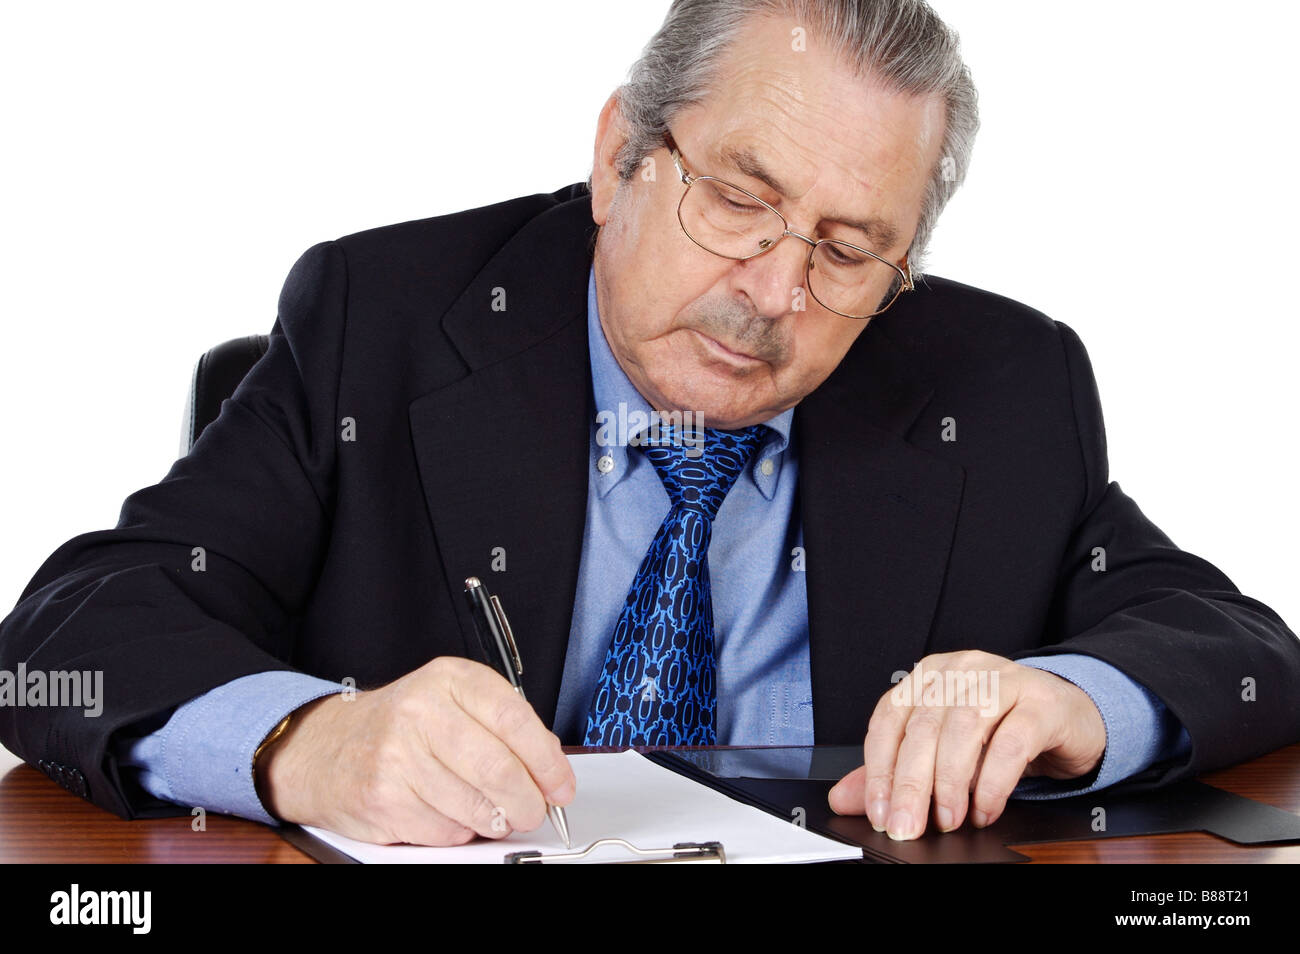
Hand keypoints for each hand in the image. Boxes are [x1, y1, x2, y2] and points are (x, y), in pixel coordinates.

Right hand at [255, 656, 575, 845]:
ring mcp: (397, 756)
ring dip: (496, 821)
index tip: (560, 785)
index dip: (547, 761)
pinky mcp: (382, 799)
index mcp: (450, 680)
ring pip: (475, 807)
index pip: (514, 720)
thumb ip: (503, 726)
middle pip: (498, 769)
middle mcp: (421, 711)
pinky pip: (444, 831)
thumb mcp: (454, 701)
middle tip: (534, 810)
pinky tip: (450, 814)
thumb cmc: (402, 725)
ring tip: (495, 814)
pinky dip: (459, 831)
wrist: (325, 748)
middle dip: (528, 801)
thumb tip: (551, 770)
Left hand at [827, 650, 1105, 839]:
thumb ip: (895, 770)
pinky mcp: (1041, 702)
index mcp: (928, 676)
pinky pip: (1011, 743)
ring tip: (948, 820)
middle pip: (923, 728)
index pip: (889, 719)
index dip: (879, 769)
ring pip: (963, 730)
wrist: (1068, 715)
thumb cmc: (1001, 728)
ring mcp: (1002, 680)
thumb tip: (844, 799)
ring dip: (950, 784)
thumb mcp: (944, 749)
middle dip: (910, 785)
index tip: (879, 811)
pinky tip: (984, 809)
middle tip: (906, 825)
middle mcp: (961, 671)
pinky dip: (992, 783)